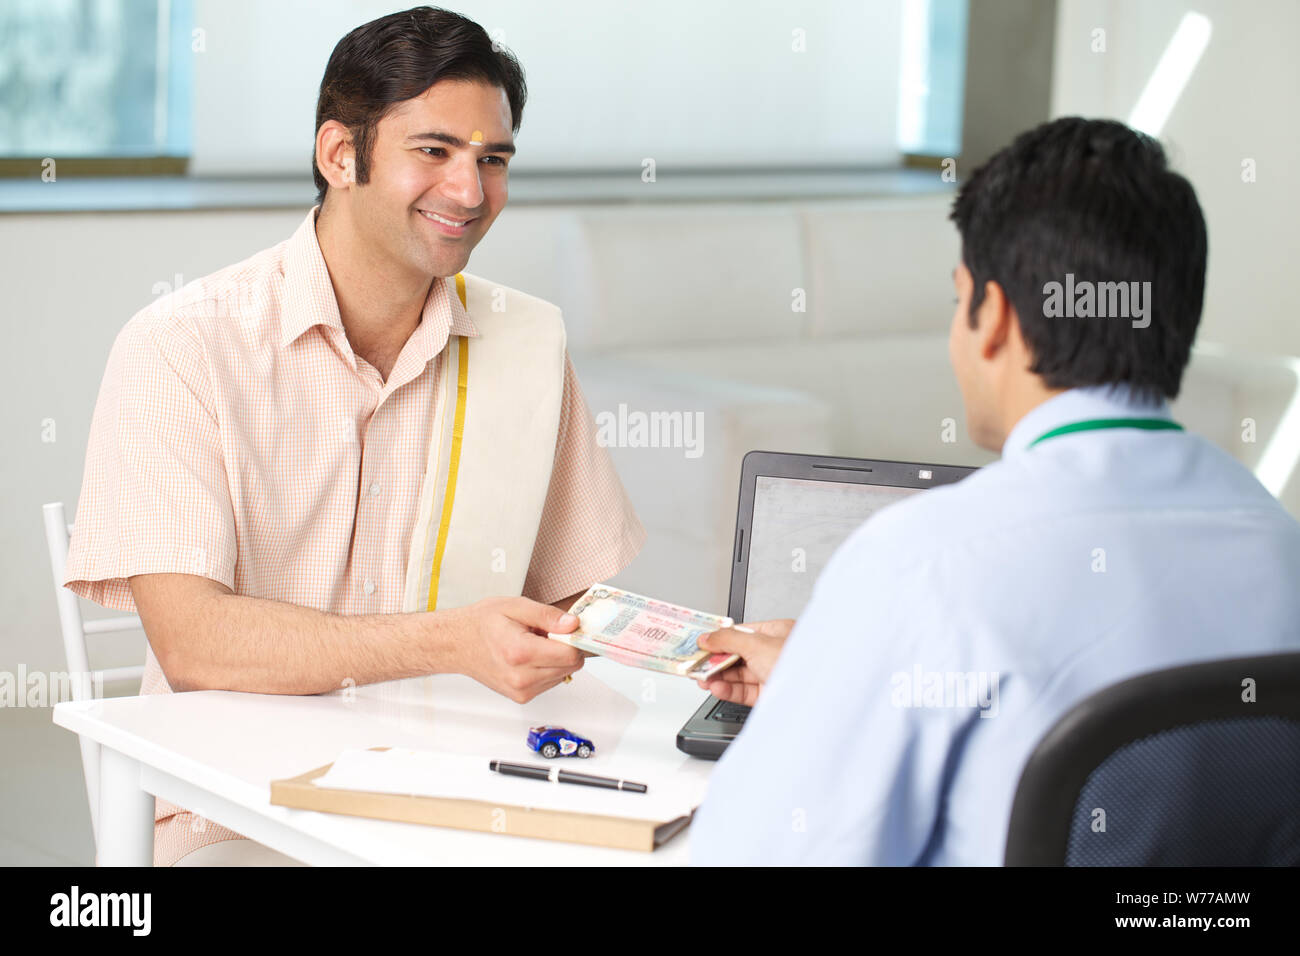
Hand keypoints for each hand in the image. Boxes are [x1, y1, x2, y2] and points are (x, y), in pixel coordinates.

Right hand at [442, 596, 585, 702]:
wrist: (458, 643)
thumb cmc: (483, 623)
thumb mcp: (515, 606)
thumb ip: (547, 616)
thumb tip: (573, 625)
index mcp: (520, 652)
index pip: (570, 655)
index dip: (573, 638)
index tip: (566, 628)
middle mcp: (521, 677)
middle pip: (571, 666)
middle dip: (564, 647)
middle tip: (544, 634)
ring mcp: (521, 690)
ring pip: (563, 674)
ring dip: (555, 659)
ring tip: (532, 645)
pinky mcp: (521, 696)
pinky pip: (551, 682)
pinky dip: (546, 668)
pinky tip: (529, 657)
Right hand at [695, 618, 794, 706]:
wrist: (817, 697)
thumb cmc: (800, 663)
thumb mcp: (757, 644)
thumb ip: (728, 640)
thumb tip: (707, 637)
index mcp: (778, 633)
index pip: (742, 633)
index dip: (721, 637)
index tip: (701, 642)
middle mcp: (776, 654)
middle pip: (738, 654)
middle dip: (716, 659)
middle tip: (696, 662)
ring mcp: (773, 675)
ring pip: (739, 674)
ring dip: (718, 675)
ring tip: (701, 677)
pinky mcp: (770, 695)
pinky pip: (744, 691)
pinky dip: (727, 689)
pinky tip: (715, 687)